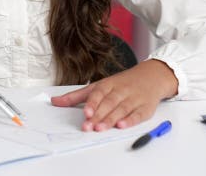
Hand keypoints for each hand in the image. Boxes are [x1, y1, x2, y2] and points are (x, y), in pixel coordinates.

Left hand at [50, 59, 177, 130]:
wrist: (151, 77)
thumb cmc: (121, 83)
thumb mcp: (98, 86)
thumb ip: (76, 96)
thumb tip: (54, 101)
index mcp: (107, 85)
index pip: (98, 94)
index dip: (92, 103)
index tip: (85, 113)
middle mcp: (120, 91)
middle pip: (108, 103)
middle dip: (98, 115)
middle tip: (88, 126)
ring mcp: (133, 99)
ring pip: (121, 109)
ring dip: (111, 119)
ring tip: (101, 128)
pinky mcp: (145, 108)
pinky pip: (138, 114)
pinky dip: (131, 120)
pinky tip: (122, 126)